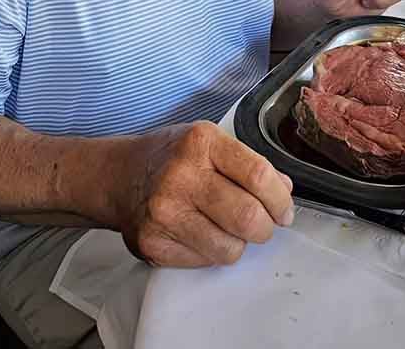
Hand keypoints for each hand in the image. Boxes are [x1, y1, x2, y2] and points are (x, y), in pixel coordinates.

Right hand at [117, 122, 293, 267]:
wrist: (119, 176)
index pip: (258, 175)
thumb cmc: (172, 157)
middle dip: (265, 227)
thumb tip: (284, 190)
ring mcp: (164, 212)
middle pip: (248, 216)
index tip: (283, 210)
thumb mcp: (210, 142)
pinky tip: (201, 233)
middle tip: (262, 224)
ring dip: (239, 243)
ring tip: (228, 227)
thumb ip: (249, 164)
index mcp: (201, 142)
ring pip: (230, 248)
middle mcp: (181, 175)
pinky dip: (212, 252)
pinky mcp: (153, 244)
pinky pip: (205, 262)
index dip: (279, 200)